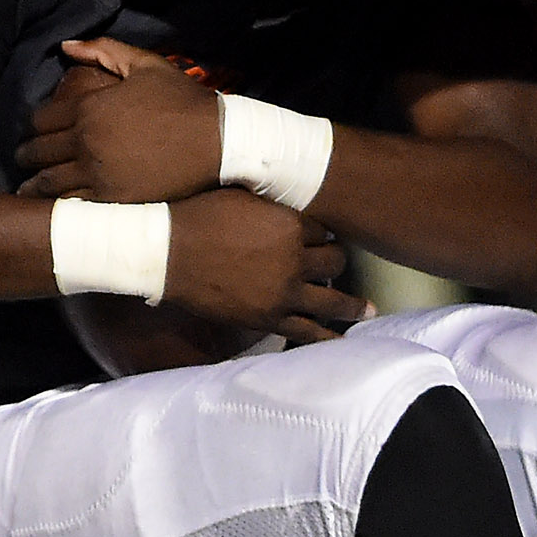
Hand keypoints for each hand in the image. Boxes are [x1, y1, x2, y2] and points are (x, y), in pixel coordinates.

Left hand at [17, 39, 221, 201]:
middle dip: (27, 154)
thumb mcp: (146, 65)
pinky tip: (55, 205)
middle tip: (26, 159)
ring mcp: (98, 173)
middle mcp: (86, 141)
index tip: (34, 132)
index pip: (39, 119)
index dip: (33, 126)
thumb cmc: (183, 100)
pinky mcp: (113, 199)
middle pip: (37, 151)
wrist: (218, 140)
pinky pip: (72, 204)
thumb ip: (103, 50)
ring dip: (35, 183)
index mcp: (89, 108)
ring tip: (30, 186)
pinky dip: (58, 204)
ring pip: (48, 182)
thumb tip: (66, 45)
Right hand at [163, 188, 367, 341]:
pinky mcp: (267, 318)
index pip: (326, 231)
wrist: (168, 251)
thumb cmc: (201, 215)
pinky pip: (306, 331)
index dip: (323, 234)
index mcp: (293, 226)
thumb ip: (274, 205)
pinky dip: (325, 336)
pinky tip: (339, 339)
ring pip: (332, 299)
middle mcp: (296, 260)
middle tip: (337, 264)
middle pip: (336, 261)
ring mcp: (284, 293)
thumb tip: (291, 196)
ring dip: (353, 305)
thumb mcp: (245, 196)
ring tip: (368, 310)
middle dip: (337, 261)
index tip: (322, 238)